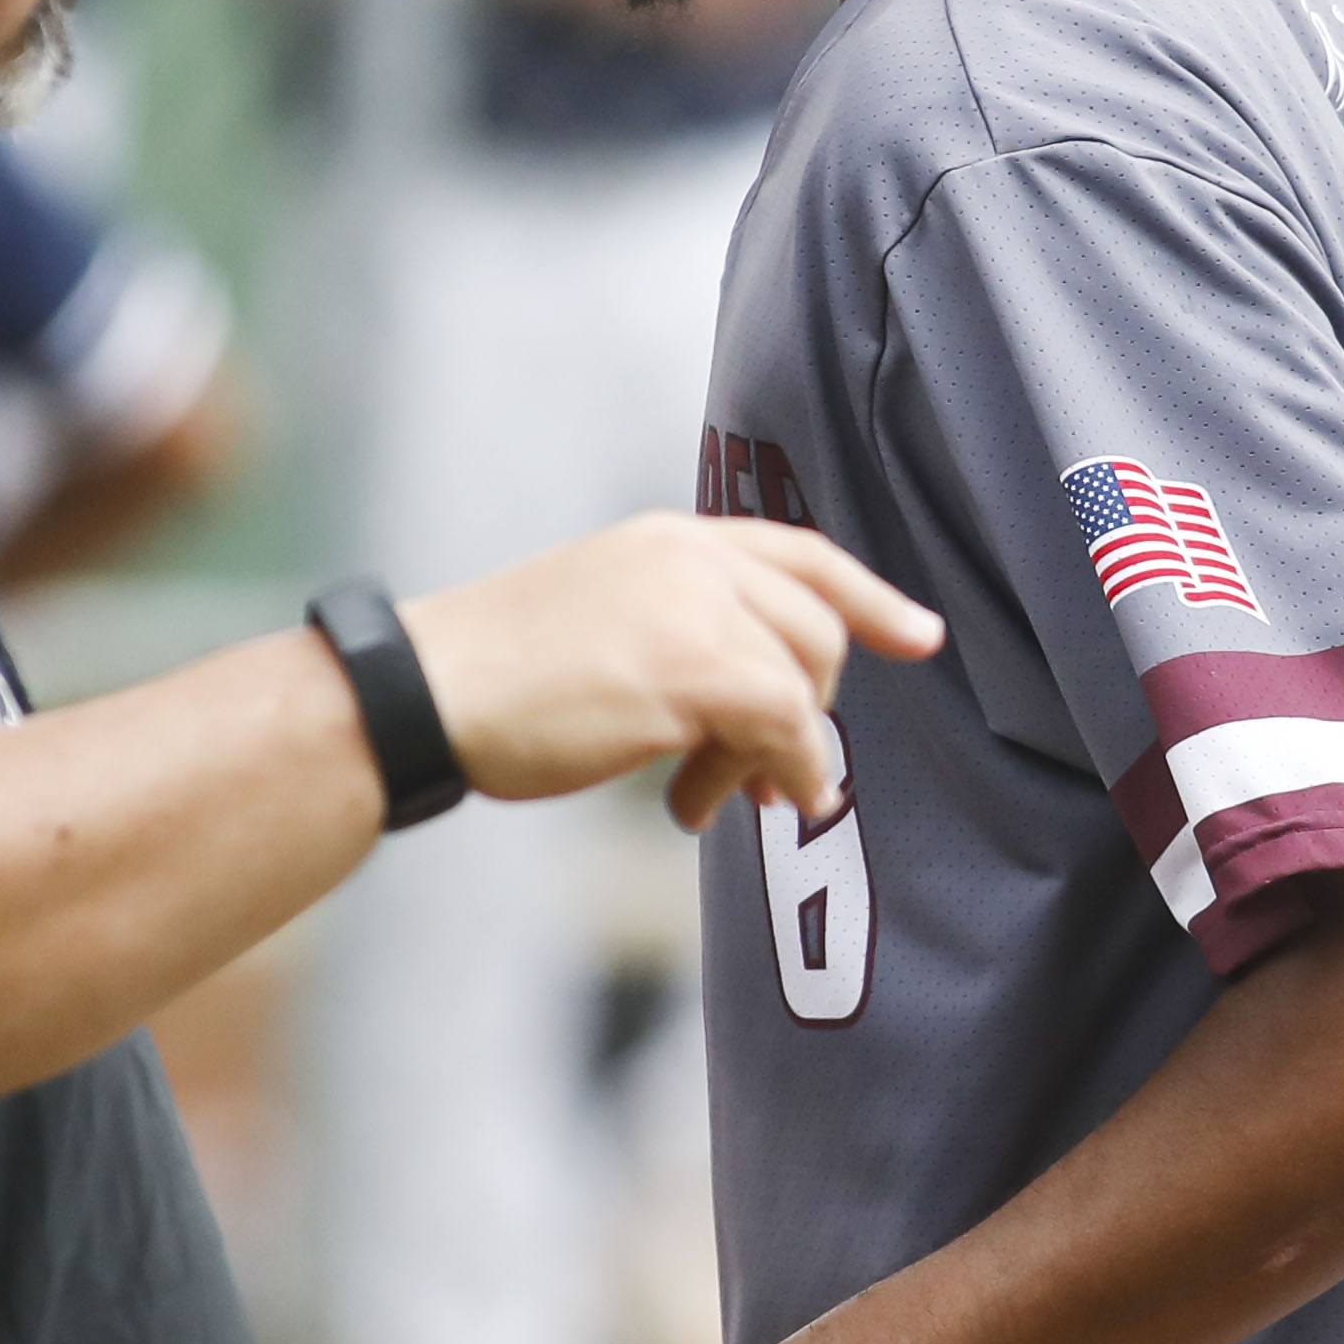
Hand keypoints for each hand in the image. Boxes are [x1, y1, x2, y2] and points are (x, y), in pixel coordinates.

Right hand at [403, 517, 941, 830]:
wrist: (424, 696)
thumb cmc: (493, 681)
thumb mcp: (599, 622)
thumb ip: (678, 637)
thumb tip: (756, 715)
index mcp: (666, 539)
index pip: (799, 555)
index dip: (869, 598)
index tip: (920, 635)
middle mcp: (689, 557)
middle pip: (816, 630)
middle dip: (803, 713)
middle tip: (759, 782)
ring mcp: (694, 606)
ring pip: (804, 682)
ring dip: (777, 758)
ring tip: (720, 801)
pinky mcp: (693, 667)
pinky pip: (787, 724)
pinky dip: (781, 772)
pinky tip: (725, 804)